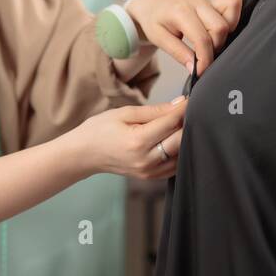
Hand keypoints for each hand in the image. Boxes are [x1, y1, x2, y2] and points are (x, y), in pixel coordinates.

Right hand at [70, 96, 185, 179]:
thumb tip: (179, 104)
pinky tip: (171, 140)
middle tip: (185, 110)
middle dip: (186, 123)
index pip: (172, 122)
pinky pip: (175, 165)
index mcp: (138, 141)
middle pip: (181, 140)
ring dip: (183, 138)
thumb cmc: (100, 130)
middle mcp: (146, 159)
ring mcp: (149, 171)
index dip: (184, 108)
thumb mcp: (124, 113)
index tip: (190, 99)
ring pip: (181, 154)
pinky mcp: (150, 177)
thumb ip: (154, 111)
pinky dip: (178, 152)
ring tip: (177, 125)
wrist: (84, 154)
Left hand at [124, 0, 242, 74]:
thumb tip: (194, 67)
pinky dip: (235, 14)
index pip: (202, 38)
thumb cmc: (154, 20)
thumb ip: (178, 53)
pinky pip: (233, 2)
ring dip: (228, 32)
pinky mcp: (214, 2)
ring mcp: (208, 1)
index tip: (201, 71)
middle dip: (216, 47)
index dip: (205, 59)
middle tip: (204, 56)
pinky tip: (227, 25)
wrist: (154, 4)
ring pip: (231, 14)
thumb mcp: (159, 39)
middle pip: (220, 27)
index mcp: (181, 12)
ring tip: (214, 43)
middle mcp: (197, 4)